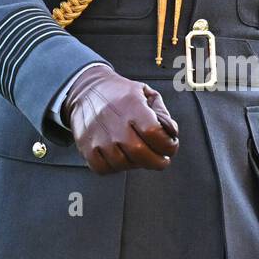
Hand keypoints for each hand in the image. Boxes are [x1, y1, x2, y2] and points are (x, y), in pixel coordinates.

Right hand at [61, 63, 178, 173]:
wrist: (87, 90)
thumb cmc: (119, 94)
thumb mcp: (146, 93)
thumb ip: (162, 113)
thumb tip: (172, 132)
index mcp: (132, 105)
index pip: (154, 132)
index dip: (167, 144)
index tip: (170, 146)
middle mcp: (114, 121)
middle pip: (140, 153)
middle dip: (157, 161)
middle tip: (161, 159)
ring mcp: (98, 136)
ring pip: (123, 164)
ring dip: (136, 164)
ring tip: (139, 155)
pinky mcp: (86, 146)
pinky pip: (103, 168)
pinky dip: (115, 168)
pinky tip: (121, 158)